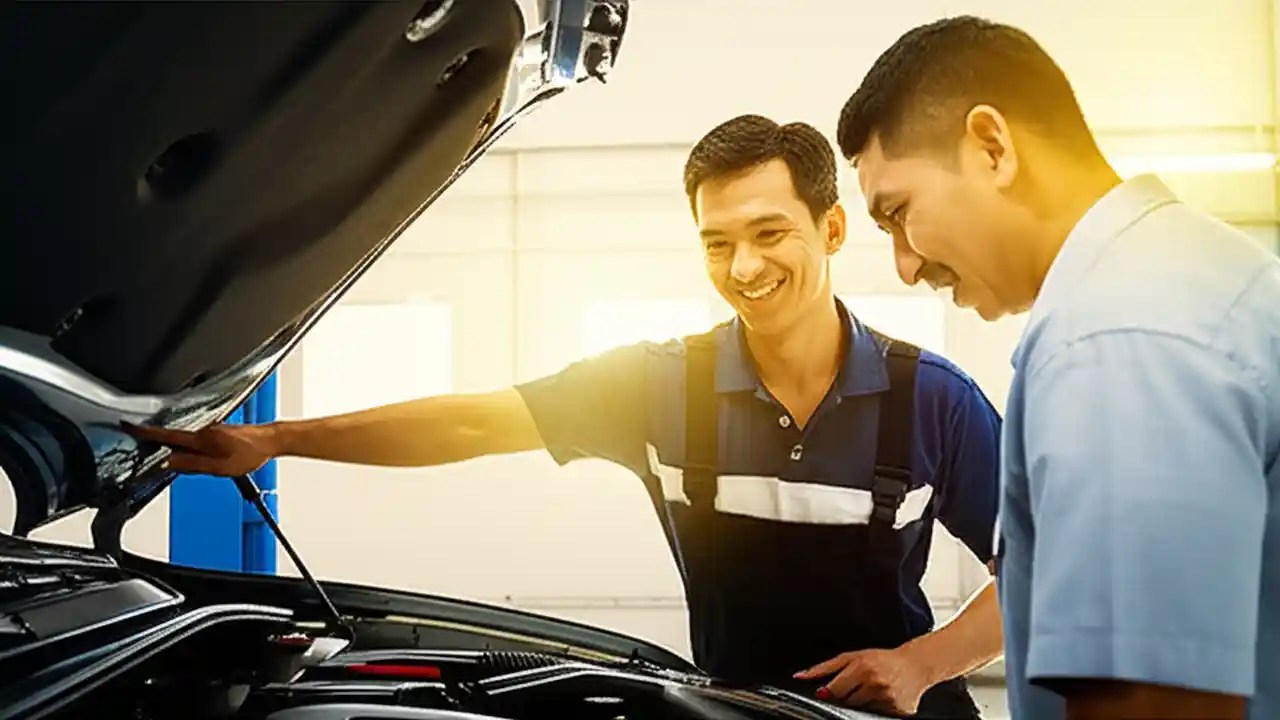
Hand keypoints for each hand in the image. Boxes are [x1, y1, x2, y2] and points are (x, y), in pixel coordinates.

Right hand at [123, 421, 275, 475]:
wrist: (271, 441)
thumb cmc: (251, 453)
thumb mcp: (219, 467)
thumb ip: (191, 466)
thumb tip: (168, 464)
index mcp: (201, 438)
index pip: (165, 435)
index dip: (143, 432)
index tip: (126, 426)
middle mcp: (204, 429)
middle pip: (172, 437)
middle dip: (155, 442)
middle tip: (140, 445)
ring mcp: (211, 429)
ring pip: (185, 440)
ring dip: (176, 448)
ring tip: (174, 460)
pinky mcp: (217, 431)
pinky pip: (196, 439)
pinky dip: (190, 447)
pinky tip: (195, 456)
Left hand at [793, 647, 934, 715]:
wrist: (915, 665)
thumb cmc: (882, 659)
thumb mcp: (852, 656)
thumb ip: (824, 667)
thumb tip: (800, 676)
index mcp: (863, 667)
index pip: (835, 689)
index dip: (830, 692)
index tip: (829, 691)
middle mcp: (876, 683)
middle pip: (847, 702)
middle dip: (848, 696)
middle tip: (858, 686)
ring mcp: (888, 699)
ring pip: (861, 710)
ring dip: (862, 702)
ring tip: (871, 689)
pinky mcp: (898, 711)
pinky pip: (877, 715)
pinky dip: (876, 708)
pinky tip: (882, 697)